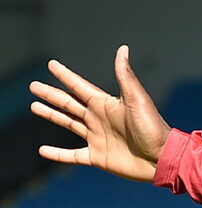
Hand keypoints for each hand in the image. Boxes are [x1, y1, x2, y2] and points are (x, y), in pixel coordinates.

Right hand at [29, 45, 170, 182]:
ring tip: (34, 106)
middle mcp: (99, 119)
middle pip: (69, 104)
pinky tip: (43, 150)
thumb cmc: (152, 128)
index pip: (80, 86)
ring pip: (68, 124)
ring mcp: (97, 137)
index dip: (65, 76)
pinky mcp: (97, 157)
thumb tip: (123, 49)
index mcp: (106, 104)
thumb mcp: (137, 100)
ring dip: (51, 115)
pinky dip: (57, 154)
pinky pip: (72, 156)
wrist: (161, 158)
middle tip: (33, 86)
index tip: (51, 65)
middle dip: (51, 94)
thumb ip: (125, 76)